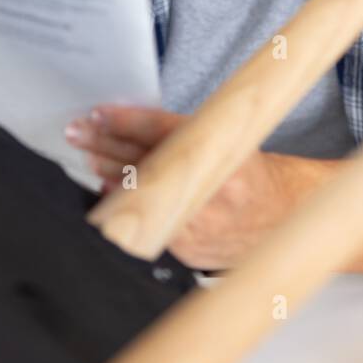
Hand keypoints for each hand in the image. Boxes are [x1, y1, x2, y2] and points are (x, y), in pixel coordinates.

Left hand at [65, 104, 309, 268]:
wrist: (284, 217)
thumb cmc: (253, 174)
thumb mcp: (230, 140)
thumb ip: (184, 136)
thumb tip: (128, 130)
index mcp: (226, 157)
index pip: (164, 134)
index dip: (127, 122)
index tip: (99, 113)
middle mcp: (212, 193)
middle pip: (145, 164)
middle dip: (106, 146)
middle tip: (79, 131)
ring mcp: (199, 226)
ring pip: (141, 198)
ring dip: (110, 175)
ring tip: (88, 156)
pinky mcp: (187, 249)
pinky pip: (146, 225)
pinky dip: (127, 207)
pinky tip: (108, 191)